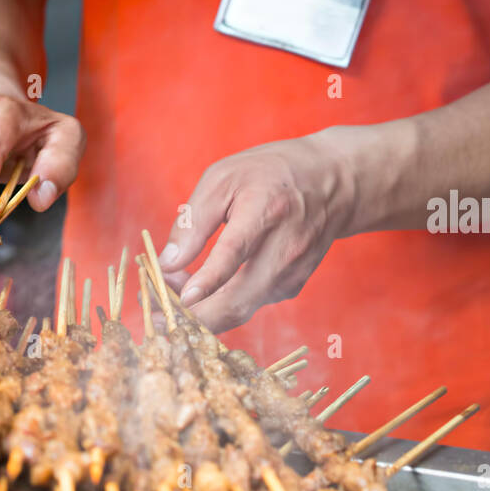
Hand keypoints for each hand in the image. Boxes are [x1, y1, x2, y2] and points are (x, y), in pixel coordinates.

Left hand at [157, 131, 359, 332]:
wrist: (335, 182)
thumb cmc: (271, 172)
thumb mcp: (225, 177)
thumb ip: (195, 219)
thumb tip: (166, 262)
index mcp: (267, 209)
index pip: (235, 252)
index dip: (207, 279)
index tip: (181, 298)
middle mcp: (286, 247)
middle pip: (238, 300)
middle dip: (193, 318)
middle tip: (154, 316)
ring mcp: (293, 272)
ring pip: (241, 310)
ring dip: (201, 311)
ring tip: (169, 290)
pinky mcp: (293, 286)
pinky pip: (251, 305)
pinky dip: (222, 303)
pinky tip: (199, 287)